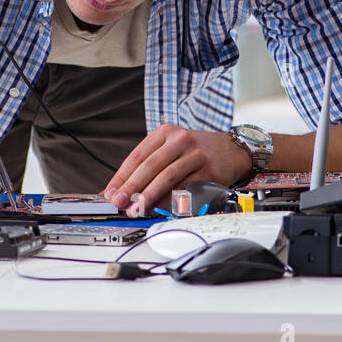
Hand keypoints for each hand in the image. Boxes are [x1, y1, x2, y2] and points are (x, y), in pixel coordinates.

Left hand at [101, 124, 251, 216]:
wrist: (231, 149)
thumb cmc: (196, 150)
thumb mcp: (171, 147)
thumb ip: (149, 166)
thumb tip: (124, 191)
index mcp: (165, 132)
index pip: (137, 156)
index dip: (121, 176)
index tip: (110, 192)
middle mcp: (179, 139)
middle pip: (149, 166)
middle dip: (130, 187)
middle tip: (118, 202)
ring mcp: (195, 154)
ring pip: (166, 176)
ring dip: (148, 196)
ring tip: (136, 209)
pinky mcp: (208, 170)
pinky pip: (185, 187)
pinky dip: (170, 199)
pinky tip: (159, 209)